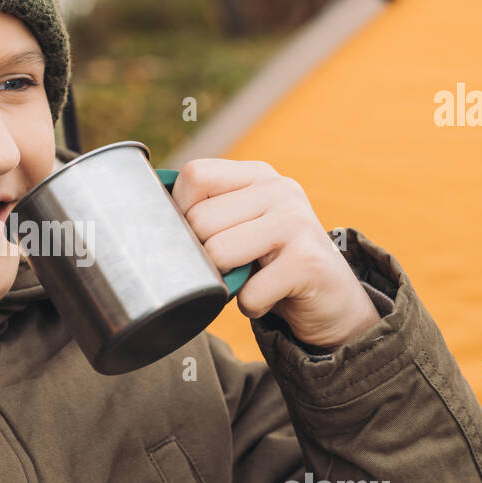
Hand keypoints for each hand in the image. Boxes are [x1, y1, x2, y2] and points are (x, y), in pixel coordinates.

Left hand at [170, 158, 380, 350]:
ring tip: (251, 279)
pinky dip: (252, 307)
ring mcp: (297, 222)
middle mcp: (280, 189)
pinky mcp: (307, 262)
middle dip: (203, 256)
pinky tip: (271, 298)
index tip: (198, 236)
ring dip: (224, 282)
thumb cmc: (271, 264)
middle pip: (199, 220)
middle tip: (231, 266)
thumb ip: (206, 211)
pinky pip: (247, 293)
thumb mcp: (242, 225)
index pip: (194, 176)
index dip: (181, 212)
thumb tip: (149, 212)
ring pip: (217, 255)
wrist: (333, 301)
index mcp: (257, 175)